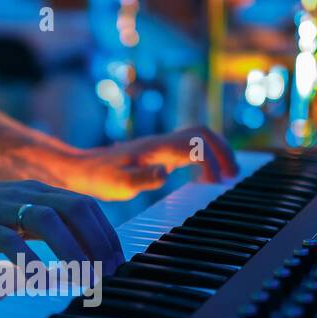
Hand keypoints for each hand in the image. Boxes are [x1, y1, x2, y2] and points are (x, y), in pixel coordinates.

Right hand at [0, 180, 124, 271]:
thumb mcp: (17, 216)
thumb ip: (48, 227)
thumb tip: (84, 249)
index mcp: (38, 192)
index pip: (86, 206)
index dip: (107, 234)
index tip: (118, 264)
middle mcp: (25, 194)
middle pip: (76, 208)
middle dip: (98, 242)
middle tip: (109, 275)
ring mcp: (1, 208)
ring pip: (49, 220)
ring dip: (73, 251)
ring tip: (84, 279)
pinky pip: (8, 242)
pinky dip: (29, 261)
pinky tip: (40, 282)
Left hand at [63, 125, 238, 199]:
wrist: (84, 169)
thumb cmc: (99, 178)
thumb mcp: (117, 184)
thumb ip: (141, 179)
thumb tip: (165, 174)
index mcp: (156, 147)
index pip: (193, 146)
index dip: (210, 162)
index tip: (215, 184)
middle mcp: (163, 142)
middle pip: (203, 133)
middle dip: (223, 151)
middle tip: (233, 176)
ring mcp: (162, 146)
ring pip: (200, 137)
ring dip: (218, 152)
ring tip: (228, 176)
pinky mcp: (160, 153)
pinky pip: (191, 148)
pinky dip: (206, 158)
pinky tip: (206, 178)